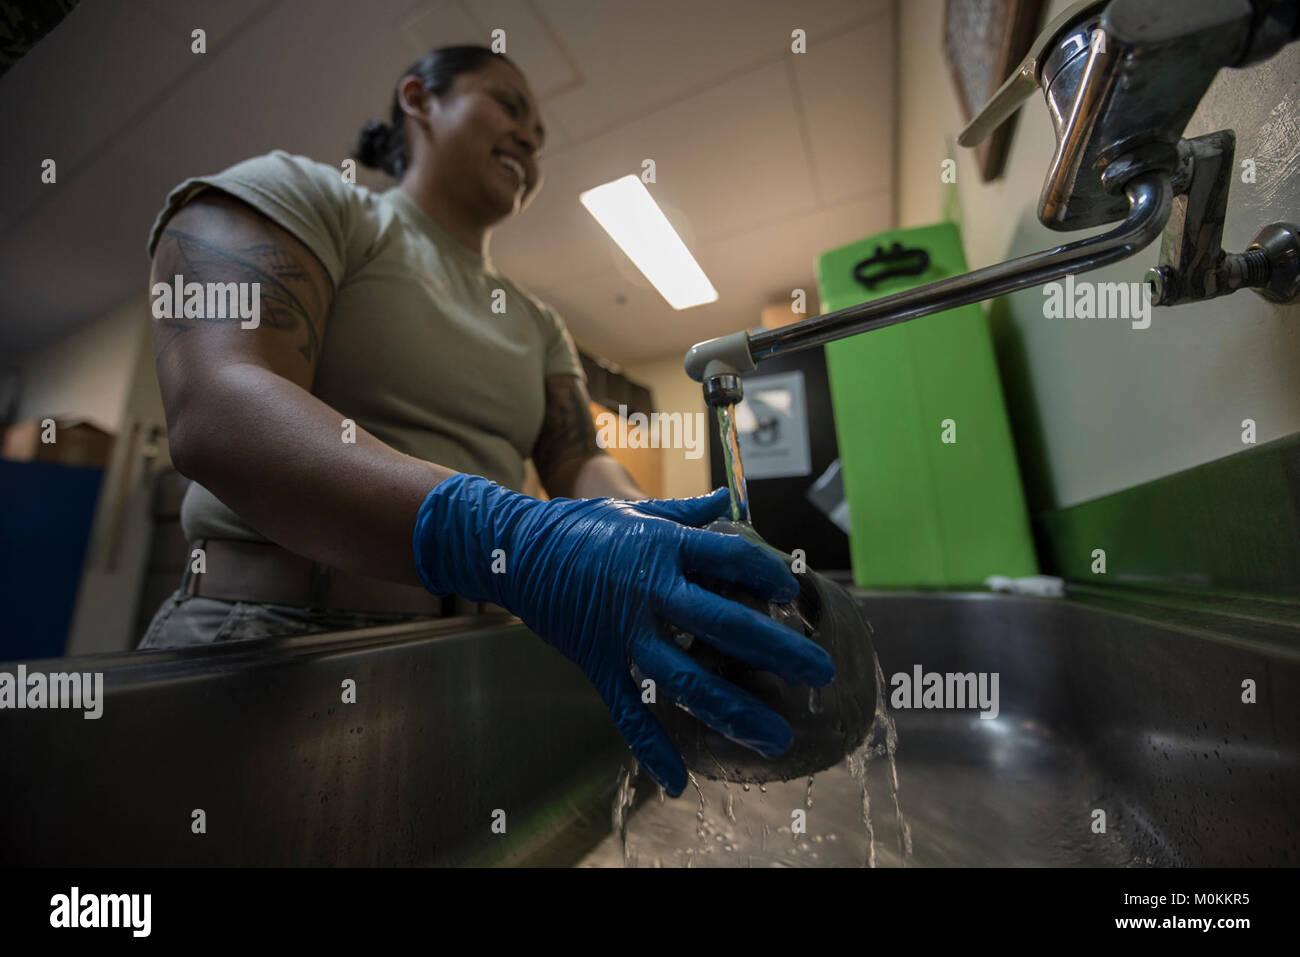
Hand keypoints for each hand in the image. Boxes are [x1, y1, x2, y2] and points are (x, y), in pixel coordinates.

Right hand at [412, 474, 834, 795]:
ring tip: (775, 737)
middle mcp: (650, 591)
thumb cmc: (581, 526)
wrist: (515, 550)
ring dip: (734, 711)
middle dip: (777, 651)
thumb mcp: (636, 510)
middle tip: (819, 674)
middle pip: (725, 625)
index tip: (794, 593)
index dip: (766, 574)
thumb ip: (686, 514)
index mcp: (663, 548)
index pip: (730, 558)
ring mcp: (624, 632)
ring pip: (686, 679)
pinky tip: (680, 782)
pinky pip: (628, 711)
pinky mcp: (600, 661)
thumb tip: (726, 500)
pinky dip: (652, 749)